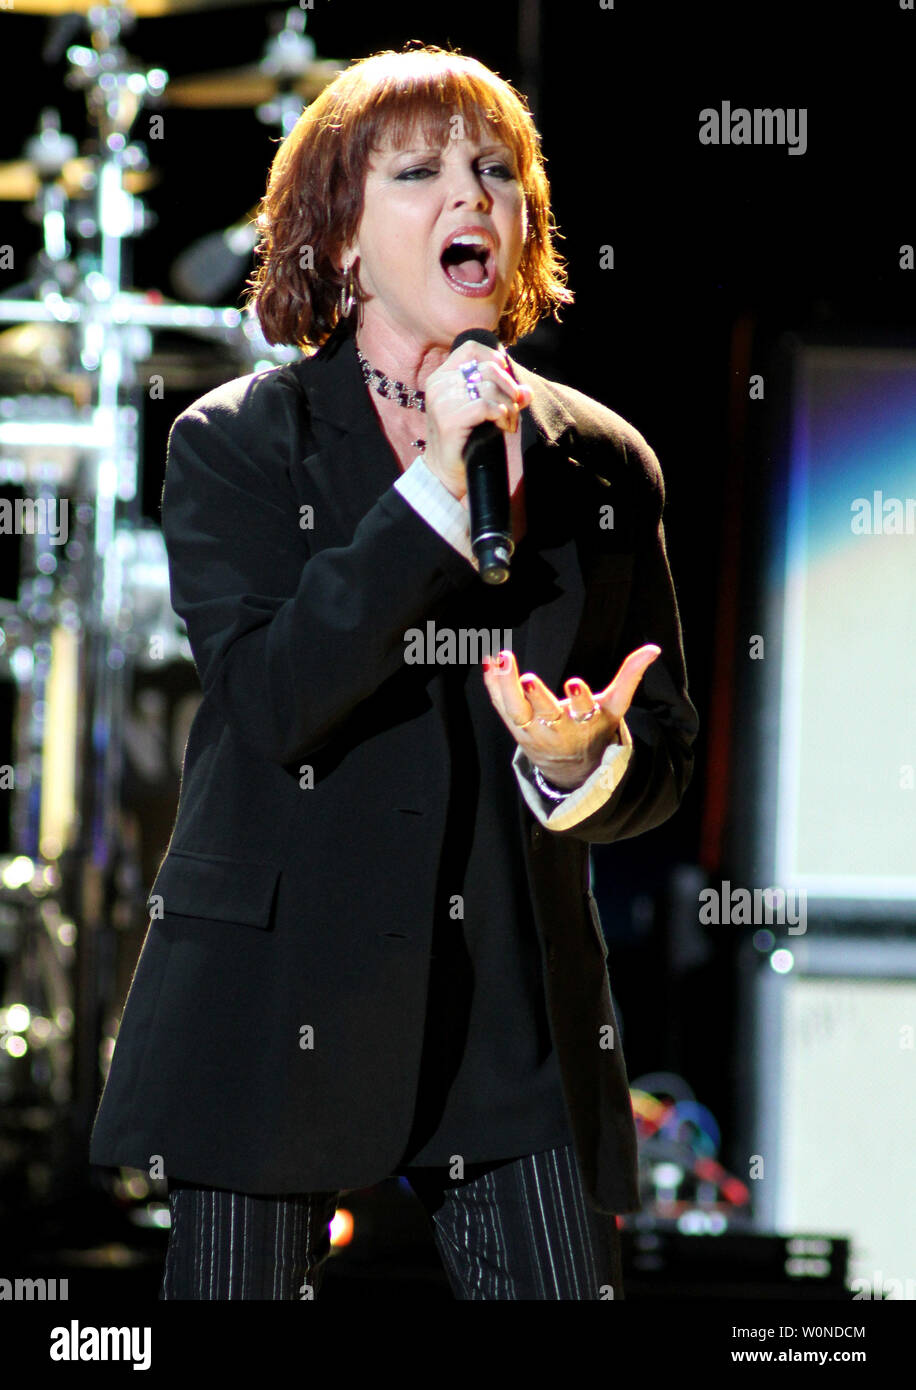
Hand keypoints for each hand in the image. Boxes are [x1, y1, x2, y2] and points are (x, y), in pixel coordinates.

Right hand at [422, 342, 531, 503]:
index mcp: (441, 377)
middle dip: (509, 389)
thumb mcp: (483, 411)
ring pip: (489, 387)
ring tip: (507, 422)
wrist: (446, 473)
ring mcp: (441, 402)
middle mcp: (438, 385)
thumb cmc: (465, 439)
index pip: (470, 349)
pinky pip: (485, 406)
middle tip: (512, 410)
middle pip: (487, 370)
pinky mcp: (449, 420)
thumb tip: (527, 391)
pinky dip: (500, 415)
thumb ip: (503, 396)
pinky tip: (500, 426)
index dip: (494, 358)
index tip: (505, 378)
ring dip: (507, 406)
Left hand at [482, 644, 662, 789]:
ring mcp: (532, 730)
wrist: (571, 767)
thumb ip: (629, 677)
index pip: (582, 711)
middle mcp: (556, 729)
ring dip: (506, 686)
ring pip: (516, 711)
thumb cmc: (594, 728)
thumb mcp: (614, 707)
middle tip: (527, 678)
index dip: (579, 699)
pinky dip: (492, 684)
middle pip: (545, 714)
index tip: (575, 683)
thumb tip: (653, 649)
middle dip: (537, 697)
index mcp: (583, 723)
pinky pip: (500, 705)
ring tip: (501, 660)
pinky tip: (488, 660)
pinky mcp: (514, 727)